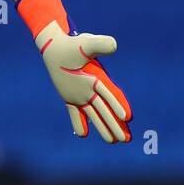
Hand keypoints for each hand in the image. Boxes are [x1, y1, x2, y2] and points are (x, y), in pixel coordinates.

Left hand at [16, 0, 131, 142]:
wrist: (56, 47)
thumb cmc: (73, 44)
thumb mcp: (87, 43)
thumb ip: (100, 44)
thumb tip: (113, 46)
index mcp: (99, 79)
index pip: (110, 95)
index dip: (118, 105)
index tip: (127, 117)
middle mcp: (92, 89)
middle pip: (106, 110)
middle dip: (115, 124)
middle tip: (126, 139)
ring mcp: (81, 94)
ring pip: (94, 114)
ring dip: (102, 127)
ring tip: (113, 141)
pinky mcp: (69, 97)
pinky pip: (74, 112)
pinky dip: (78, 122)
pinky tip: (82, 134)